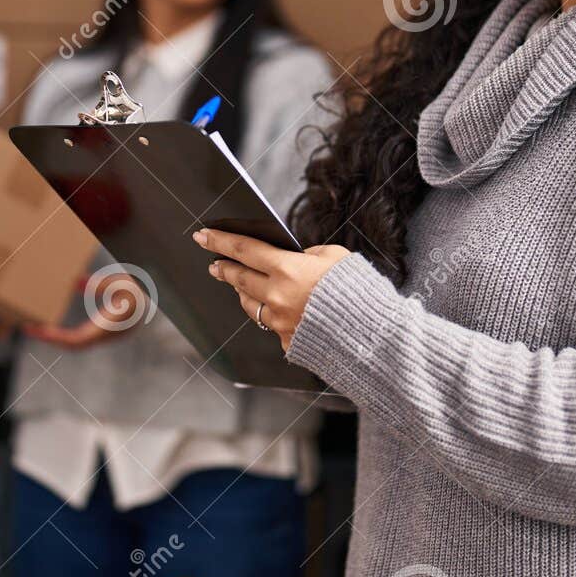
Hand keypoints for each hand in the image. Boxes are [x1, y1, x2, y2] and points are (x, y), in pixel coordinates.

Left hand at [18, 270, 148, 349]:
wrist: (147, 308)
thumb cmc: (135, 294)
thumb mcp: (123, 285)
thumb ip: (102, 284)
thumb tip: (77, 283)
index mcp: (106, 329)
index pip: (77, 340)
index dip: (57, 337)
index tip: (40, 329)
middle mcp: (99, 337)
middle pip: (69, 344)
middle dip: (47, 337)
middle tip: (26, 326)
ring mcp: (97, 336)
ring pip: (70, 342)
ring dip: (50, 335)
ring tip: (31, 323)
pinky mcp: (94, 332)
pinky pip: (73, 335)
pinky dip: (58, 331)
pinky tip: (46, 319)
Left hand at [193, 228, 350, 350]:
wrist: (372, 335)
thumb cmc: (357, 290)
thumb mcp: (335, 257)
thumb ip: (309, 255)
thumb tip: (296, 257)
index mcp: (287, 269)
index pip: (244, 250)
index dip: (220, 241)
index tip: (203, 235)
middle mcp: (277, 296)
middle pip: (239, 278)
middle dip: (224, 268)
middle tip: (214, 263)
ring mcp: (279, 321)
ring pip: (250, 304)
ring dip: (243, 292)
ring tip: (240, 284)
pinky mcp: (287, 341)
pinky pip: (271, 324)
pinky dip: (271, 314)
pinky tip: (275, 309)